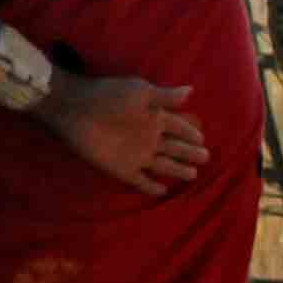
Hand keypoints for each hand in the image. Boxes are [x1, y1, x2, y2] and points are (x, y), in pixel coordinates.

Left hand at [42, 70, 206, 190]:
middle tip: (205, 157)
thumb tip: (191, 91)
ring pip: (163, 164)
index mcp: (154, 117)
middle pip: (175, 147)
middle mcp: (148, 137)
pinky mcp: (122, 168)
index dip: (190, 132)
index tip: (202, 138)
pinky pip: (140, 180)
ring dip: (177, 169)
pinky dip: (150, 186)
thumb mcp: (140, 92)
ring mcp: (137, 154)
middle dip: (189, 152)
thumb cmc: (109, 96)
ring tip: (192, 174)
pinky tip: (162, 191)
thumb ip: (165, 96)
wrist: (77, 109)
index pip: (178, 126)